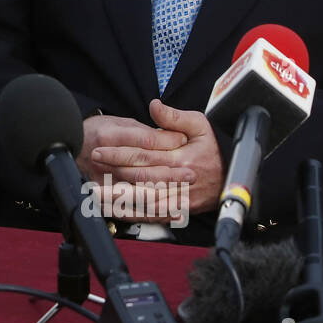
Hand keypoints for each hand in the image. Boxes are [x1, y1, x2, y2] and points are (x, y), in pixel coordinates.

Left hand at [79, 102, 224, 222]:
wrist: (233, 176)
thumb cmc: (213, 148)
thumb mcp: (200, 125)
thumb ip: (175, 117)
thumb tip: (154, 106)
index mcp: (181, 157)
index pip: (144, 155)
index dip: (119, 153)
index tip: (99, 150)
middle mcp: (178, 180)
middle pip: (140, 180)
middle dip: (111, 178)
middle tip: (89, 175)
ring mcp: (179, 198)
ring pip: (144, 201)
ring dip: (118, 201)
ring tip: (94, 197)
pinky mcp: (178, 211)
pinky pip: (152, 216)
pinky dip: (132, 215)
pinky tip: (113, 213)